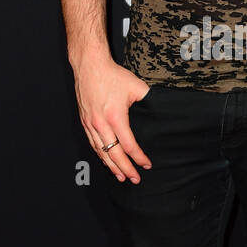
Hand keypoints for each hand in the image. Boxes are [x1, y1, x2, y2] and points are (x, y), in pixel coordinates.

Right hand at [71, 56, 152, 183]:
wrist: (89, 66)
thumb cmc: (112, 75)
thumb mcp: (136, 87)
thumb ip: (148, 100)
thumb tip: (161, 110)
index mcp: (115, 117)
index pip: (129, 145)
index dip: (139, 158)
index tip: (147, 165)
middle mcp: (101, 124)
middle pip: (114, 154)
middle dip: (125, 169)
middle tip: (134, 179)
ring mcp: (91, 124)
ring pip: (101, 152)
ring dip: (112, 166)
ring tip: (121, 176)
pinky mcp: (85, 121)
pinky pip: (93, 144)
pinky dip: (101, 155)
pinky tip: (106, 161)